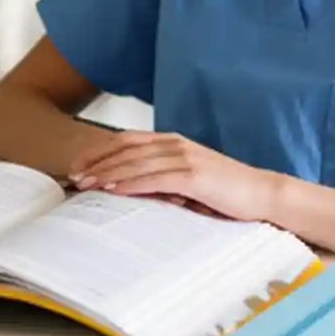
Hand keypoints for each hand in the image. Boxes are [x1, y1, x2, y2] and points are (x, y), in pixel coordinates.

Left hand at [66, 131, 280, 221]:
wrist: (261, 194)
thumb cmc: (224, 190)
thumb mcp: (188, 179)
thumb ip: (161, 177)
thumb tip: (129, 187)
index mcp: (172, 142)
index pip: (127, 141)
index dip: (99, 150)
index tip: (78, 163)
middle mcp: (176, 145)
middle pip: (125, 149)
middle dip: (96, 162)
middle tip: (73, 176)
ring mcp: (185, 158)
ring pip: (136, 163)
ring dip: (107, 173)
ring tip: (86, 184)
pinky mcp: (194, 176)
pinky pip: (154, 179)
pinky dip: (130, 183)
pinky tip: (113, 189)